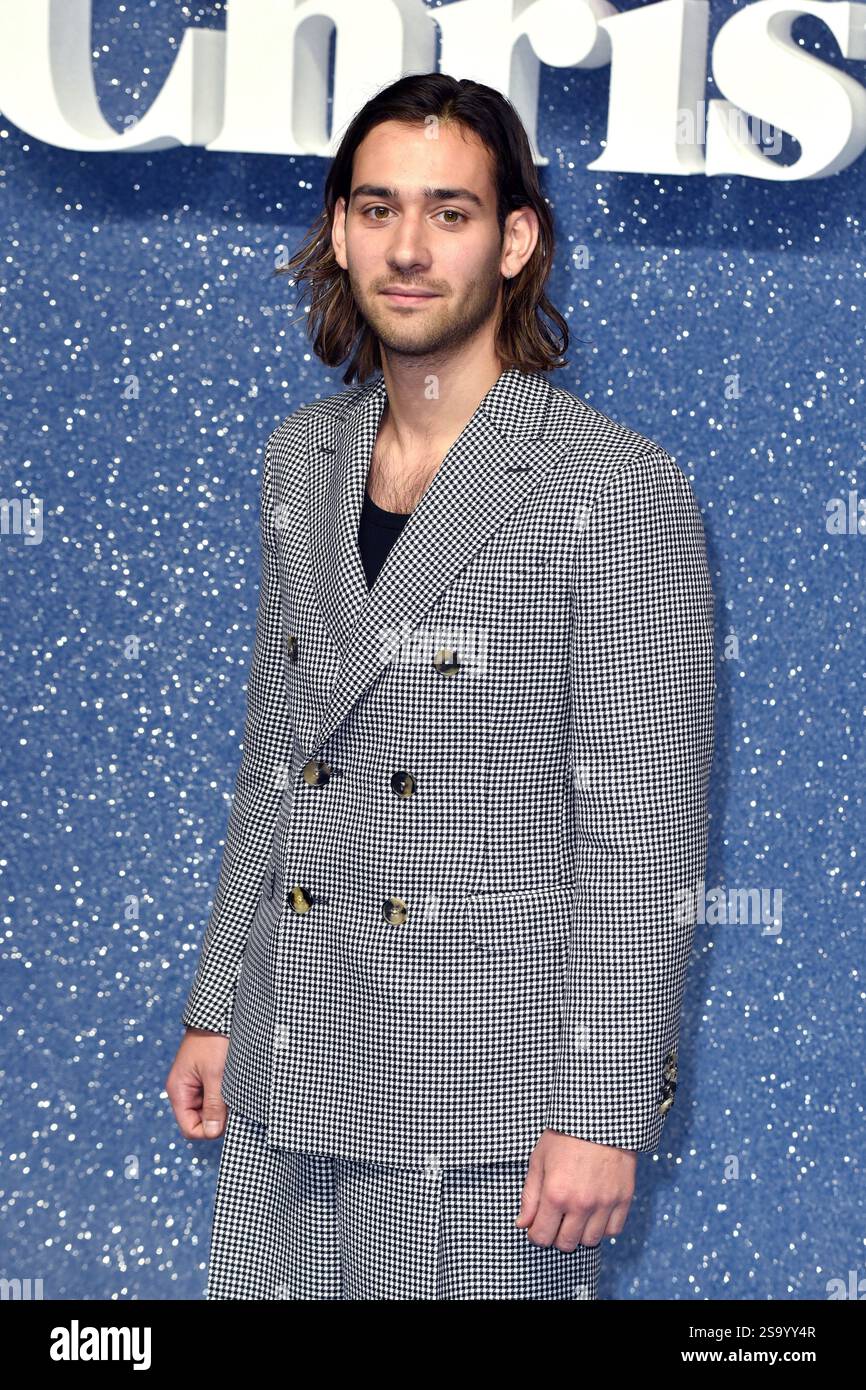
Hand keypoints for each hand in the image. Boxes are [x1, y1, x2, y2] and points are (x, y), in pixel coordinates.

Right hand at [166, 1027, 229, 1139]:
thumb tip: (212, 1133)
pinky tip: (233, 1083)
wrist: (218, 1013)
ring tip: (233, 1088)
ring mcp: (193, 1083)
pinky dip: (223, 1094)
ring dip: (222, 1104)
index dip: (208, 1130)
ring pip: (208, 1109)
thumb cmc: (213, 1040)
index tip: (227, 1117)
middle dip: (217, 1117)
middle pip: (199, 1121)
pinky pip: (213, 1096)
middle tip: (233, 1100)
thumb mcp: (216, 1074)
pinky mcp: (204, 1076)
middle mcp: (183, 1090)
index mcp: (178, 1091)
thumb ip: (214, 1105)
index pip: (189, 1129)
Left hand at [515, 1129, 636, 1249]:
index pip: (542, 1237)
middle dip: (556, 1235)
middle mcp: (581, 1204)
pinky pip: (613, 1230)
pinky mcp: (624, 1198)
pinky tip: (594, 1213)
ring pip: (590, 1241)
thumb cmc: (565, 1133)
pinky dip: (603, 1227)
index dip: (535, 1234)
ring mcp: (605, 1203)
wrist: (600, 1114)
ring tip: (575, 1215)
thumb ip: (530, 1195)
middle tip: (556, 1218)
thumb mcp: (539, 1159)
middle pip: (566, 1243)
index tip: (536, 1225)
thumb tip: (522, 1224)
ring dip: (580, 1233)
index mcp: (556, 1194)